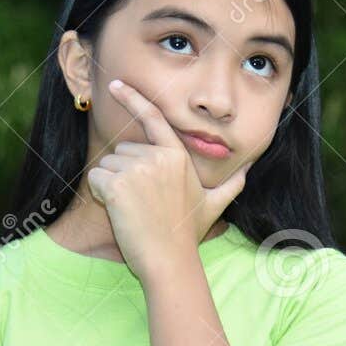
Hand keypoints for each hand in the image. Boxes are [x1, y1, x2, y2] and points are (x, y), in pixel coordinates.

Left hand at [86, 78, 250, 283]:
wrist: (170, 261)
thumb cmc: (187, 235)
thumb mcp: (214, 205)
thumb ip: (232, 184)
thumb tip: (250, 168)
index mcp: (177, 156)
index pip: (153, 119)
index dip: (132, 98)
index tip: (115, 84)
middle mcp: (157, 156)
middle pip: (122, 151)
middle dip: (124, 174)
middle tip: (142, 204)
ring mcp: (137, 168)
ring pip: (107, 165)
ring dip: (112, 187)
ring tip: (133, 210)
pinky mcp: (117, 184)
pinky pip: (96, 179)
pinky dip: (101, 196)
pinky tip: (120, 212)